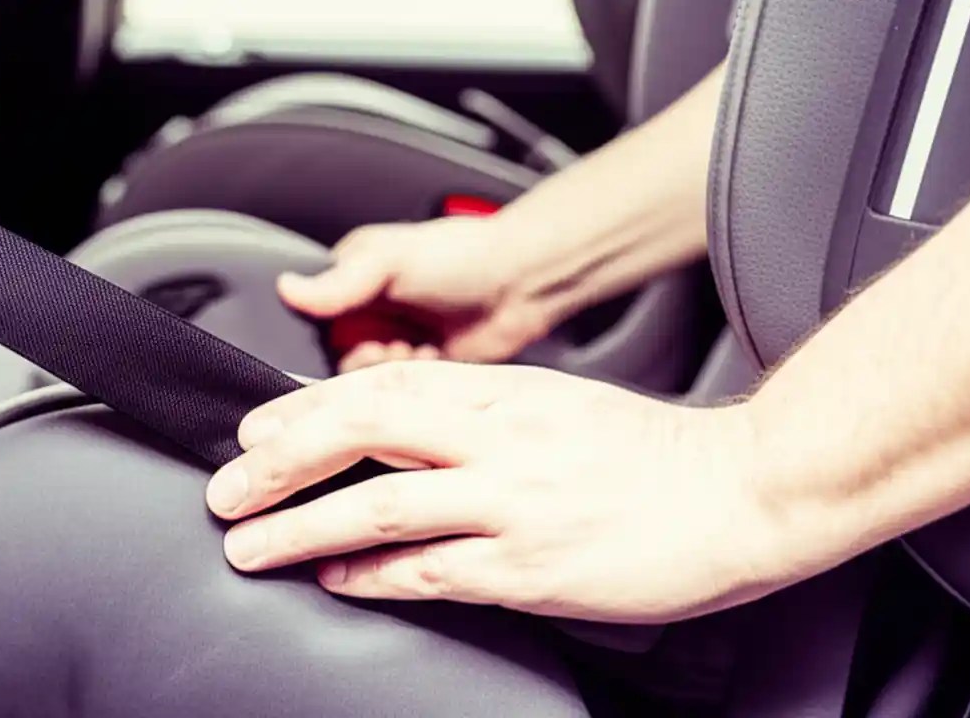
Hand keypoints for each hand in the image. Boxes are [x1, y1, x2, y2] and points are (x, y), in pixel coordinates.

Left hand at [205, 361, 797, 623]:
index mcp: (505, 393)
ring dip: (301, 526)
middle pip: (363, 432)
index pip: (379, 389)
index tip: (254, 432)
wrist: (743, 491)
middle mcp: (501, 440)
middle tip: (226, 489)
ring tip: (250, 546)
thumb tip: (404, 431)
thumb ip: (483, 415)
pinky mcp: (534, 568)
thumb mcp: (558, 408)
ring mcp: (515, 504)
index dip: (302, 411)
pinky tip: (335, 580)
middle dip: (280, 462)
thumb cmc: (654, 454)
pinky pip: (431, 571)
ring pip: (382, 505)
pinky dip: (371, 575)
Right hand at [278, 217, 551, 371]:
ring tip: (414, 348)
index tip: (346, 335)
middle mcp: (367, 317)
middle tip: (386, 344)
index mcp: (350, 280)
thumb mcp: (391, 259)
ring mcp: (394, 347)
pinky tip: (431, 360)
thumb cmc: (462, 256)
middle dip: (360, 358)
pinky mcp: (420, 377)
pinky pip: (397, 399)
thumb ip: (339, 280)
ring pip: (365, 384)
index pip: (309, 320)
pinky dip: (411, 388)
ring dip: (388, 373)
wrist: (522, 285)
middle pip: (334, 359)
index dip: (322, 335)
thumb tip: (285, 288)